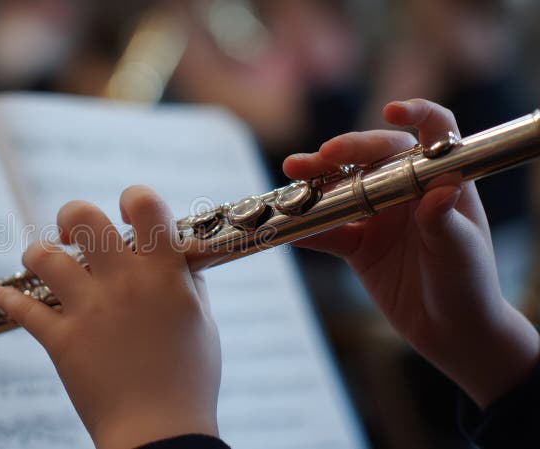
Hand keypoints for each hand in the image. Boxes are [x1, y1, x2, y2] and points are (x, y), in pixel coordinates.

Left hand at [0, 185, 220, 448]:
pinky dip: (7, 300)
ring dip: (39, 254)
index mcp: (164, 274)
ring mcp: (89, 311)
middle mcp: (123, 283)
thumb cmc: (191, 380)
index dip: (132, 198)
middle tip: (76, 235)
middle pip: (84, 218)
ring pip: (44, 256)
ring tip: (46, 263)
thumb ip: (188, 282)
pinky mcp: (61, 341)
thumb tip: (179, 254)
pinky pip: (22, 309)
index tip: (126, 215)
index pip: (144, 204)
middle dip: (73, 217)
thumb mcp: (204, 324)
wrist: (160, 434)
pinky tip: (1, 296)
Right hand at [283, 99, 539, 407]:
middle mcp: (408, 192)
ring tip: (292, 176)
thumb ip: (444, 223)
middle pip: (374, 156)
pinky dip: (306, 230)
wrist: (450, 333)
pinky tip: (286, 228)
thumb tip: (438, 192)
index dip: (418, 114)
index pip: (435, 135)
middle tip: (320, 156)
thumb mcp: (460, 255)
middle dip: (344, 151)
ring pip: (343, 187)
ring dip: (315, 182)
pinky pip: (327, 232)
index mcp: (441, 183)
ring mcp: (379, 217)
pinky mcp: (358, 245)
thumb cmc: (468, 287)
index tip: (391, 111)